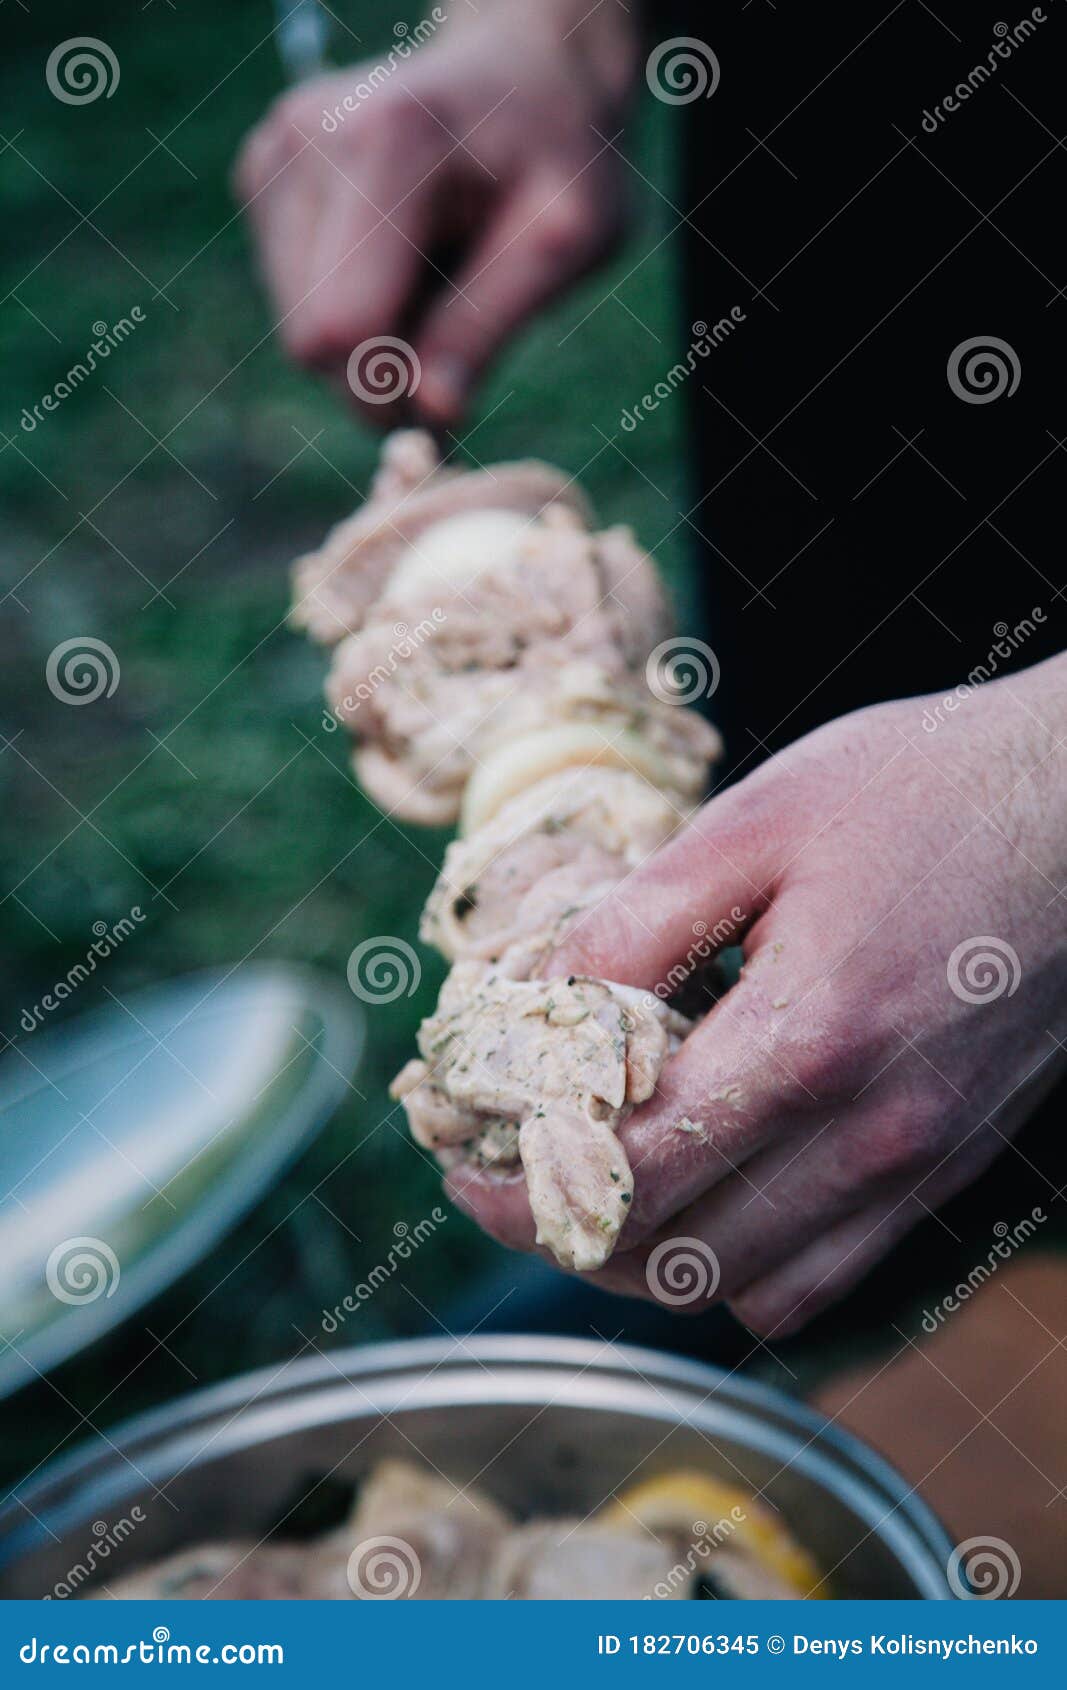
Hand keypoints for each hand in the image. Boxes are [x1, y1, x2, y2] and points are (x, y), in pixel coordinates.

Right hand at [233, 1, 635, 424]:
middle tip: (456, 328)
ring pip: (296, 326)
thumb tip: (431, 414)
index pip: (341, 327)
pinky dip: (350, 301)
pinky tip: (401, 255)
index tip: (448, 394)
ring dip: (370, 336)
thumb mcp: (566, 239)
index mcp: (388, 143)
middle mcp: (310, 138)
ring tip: (435, 274)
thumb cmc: (559, 153)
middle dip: (381, 367)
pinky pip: (292, 294)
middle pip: (310, 337)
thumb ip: (491, 325)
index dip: (389, 389)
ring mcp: (276, 152)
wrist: (522, 70)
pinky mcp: (264, 173)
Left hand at [449, 655, 1066, 1335]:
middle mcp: (872, 1133)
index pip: (625, 1173)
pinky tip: (705, 1190)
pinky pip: (824, 1274)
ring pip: (742, 1290)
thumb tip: (530, 1008)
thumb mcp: (757, 821)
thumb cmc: (926, 789)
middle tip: (500, 1172)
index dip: (516, 1183)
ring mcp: (920, 1163)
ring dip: (642, 1257)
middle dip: (556, 1229)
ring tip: (589, 1182)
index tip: (457, 1155)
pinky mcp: (949, 1165)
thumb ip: (633, 925)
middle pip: (670, 1258)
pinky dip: (738, 1265)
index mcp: (810, 1038)